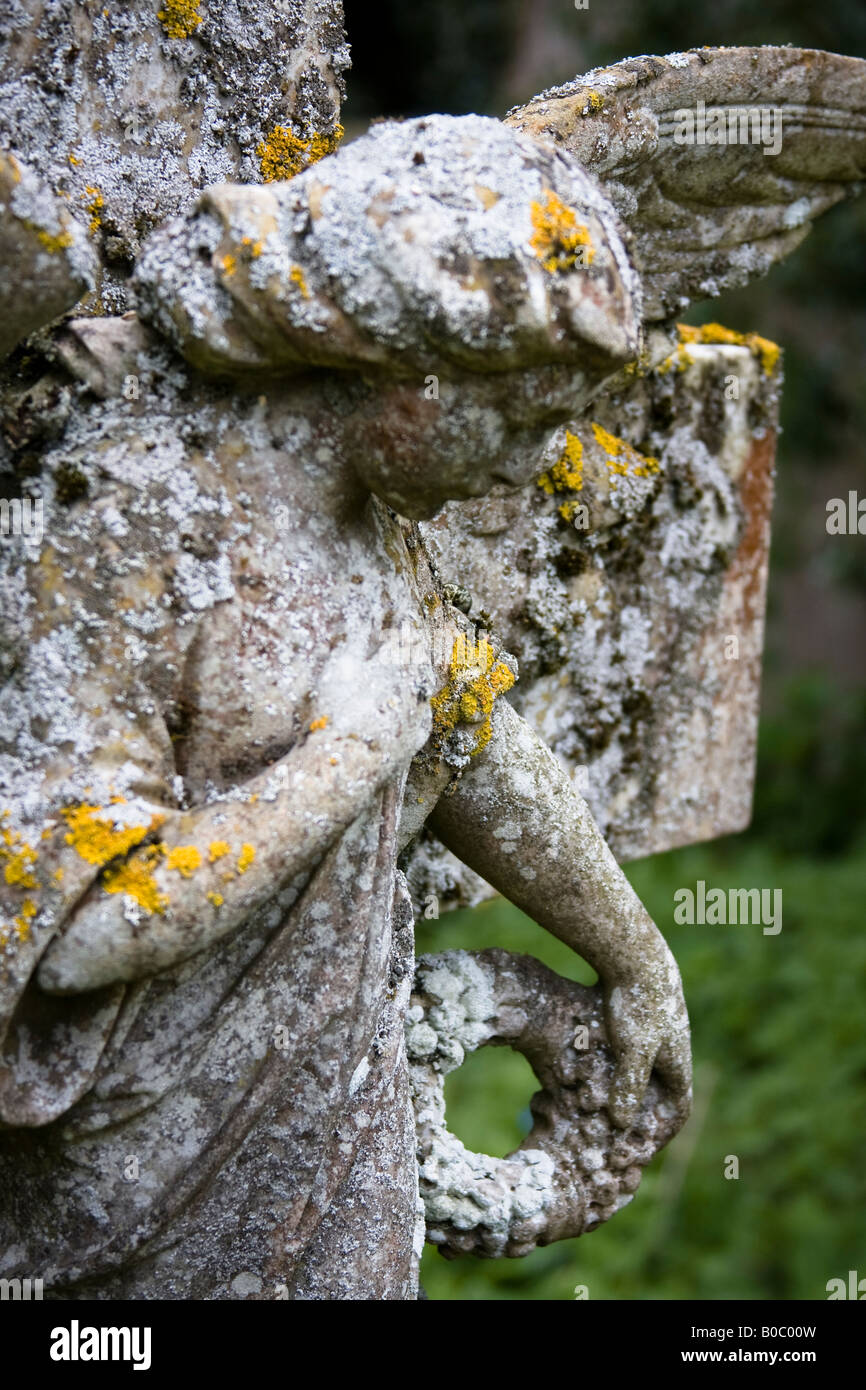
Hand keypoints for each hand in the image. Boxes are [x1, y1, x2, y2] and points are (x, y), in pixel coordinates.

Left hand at [603, 943, 691, 1129]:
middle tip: (617, 1130)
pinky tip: (591, 1063)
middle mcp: (671, 1045)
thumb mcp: (632, 1050)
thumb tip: (623, 1123)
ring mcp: (657, 1027)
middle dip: (642, 1111)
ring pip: (645, 1066)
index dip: (663, 1130)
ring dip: (627, 1085)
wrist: (635, 952)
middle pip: (661, 1089)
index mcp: (677, 1060)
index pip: (679, 1108)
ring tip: (601, 1101)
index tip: (640, 1146)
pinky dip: (615, 1060)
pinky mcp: (640, 1011)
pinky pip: (631, 1045)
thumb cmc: (637, 1003)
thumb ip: (629, 1086)